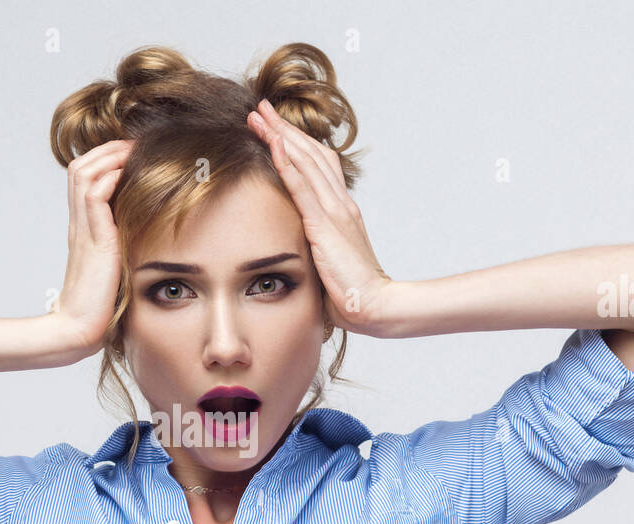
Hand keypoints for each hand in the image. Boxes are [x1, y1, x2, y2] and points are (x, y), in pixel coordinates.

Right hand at [55, 139, 132, 357]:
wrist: (80, 329)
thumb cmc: (100, 309)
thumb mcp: (115, 272)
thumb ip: (123, 253)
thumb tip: (148, 246)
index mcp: (83, 230)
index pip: (85, 179)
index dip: (106, 160)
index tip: (134, 154)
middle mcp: (79, 225)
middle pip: (79, 167)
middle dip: (108, 149)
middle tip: (136, 144)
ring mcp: (83, 230)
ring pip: (84, 172)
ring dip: (110, 156)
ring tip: (134, 150)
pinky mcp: (94, 240)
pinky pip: (94, 194)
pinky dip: (110, 177)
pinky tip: (128, 175)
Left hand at [247, 99, 393, 335]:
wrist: (373, 305)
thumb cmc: (352, 292)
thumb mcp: (331, 261)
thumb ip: (318, 246)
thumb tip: (303, 248)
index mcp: (342, 210)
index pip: (320, 165)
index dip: (297, 143)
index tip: (275, 128)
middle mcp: (340, 203)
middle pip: (310, 153)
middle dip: (284, 129)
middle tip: (262, 109)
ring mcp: (334, 211)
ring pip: (305, 161)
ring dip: (280, 136)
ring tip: (260, 117)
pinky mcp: (324, 224)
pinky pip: (302, 186)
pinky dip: (286, 162)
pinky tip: (272, 144)